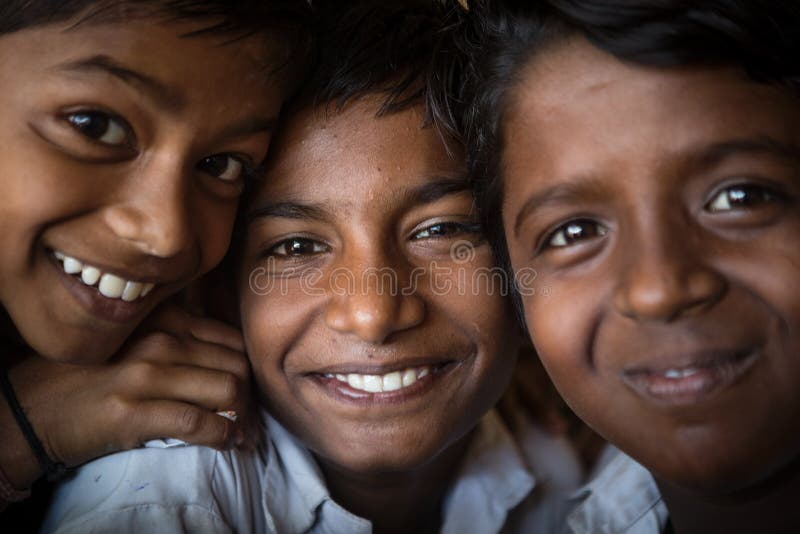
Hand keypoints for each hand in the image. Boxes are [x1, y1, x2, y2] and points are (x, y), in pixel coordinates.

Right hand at [2, 304, 254, 487]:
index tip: (251, 390)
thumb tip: (232, 355)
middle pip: (236, 366)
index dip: (249, 368)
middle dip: (252, 396)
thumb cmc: (90, 373)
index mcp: (163, 318)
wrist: (33, 408)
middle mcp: (160, 339)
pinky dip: (222, 435)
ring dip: (244, 418)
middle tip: (252, 418)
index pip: (232, 340)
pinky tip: (226, 442)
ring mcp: (147, 374)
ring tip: (243, 433)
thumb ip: (179, 337)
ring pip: (227, 391)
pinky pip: (199, 422)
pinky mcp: (135, 411)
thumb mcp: (136, 339)